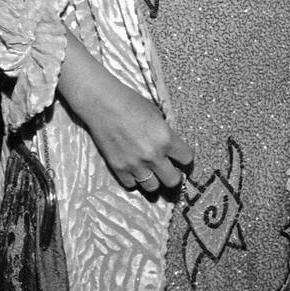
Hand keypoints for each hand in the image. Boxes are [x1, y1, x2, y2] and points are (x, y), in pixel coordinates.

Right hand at [56, 27, 192, 195]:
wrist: (102, 104)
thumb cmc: (130, 103)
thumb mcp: (157, 115)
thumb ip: (165, 134)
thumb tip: (171, 148)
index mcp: (166, 138)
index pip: (187, 159)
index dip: (185, 158)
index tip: (181, 157)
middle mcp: (153, 155)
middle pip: (173, 180)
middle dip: (174, 174)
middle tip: (169, 168)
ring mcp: (135, 164)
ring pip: (153, 187)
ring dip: (154, 179)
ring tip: (150, 170)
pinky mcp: (118, 168)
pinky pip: (132, 185)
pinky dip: (134, 179)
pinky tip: (133, 169)